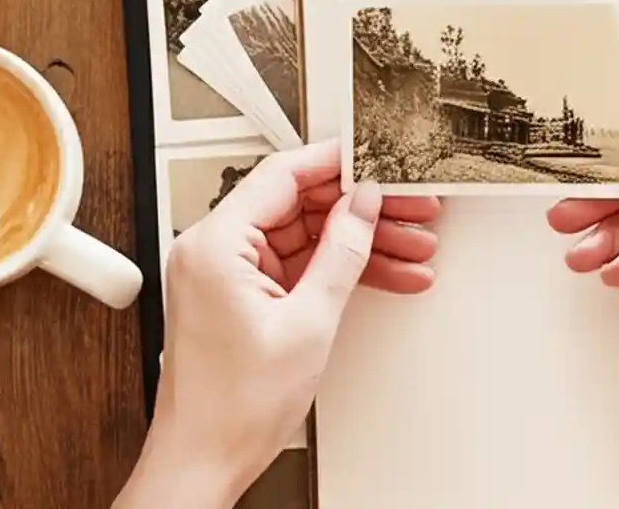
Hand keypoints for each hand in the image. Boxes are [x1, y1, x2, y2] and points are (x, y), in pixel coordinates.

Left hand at [114, 139, 439, 508]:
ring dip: (362, 242)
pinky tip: (389, 274)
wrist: (205, 460)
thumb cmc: (232, 406)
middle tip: (412, 205)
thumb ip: (341, 254)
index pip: (284, 175)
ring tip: (413, 245)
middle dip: (363, 208)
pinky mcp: (244, 297)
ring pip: (308, 237)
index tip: (379, 156)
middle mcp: (215, 251)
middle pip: (301, 204)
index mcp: (216, 244)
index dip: (338, 161)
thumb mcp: (308, 321)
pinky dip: (342, 271)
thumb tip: (363, 205)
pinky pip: (301, 267)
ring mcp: (229, 275)